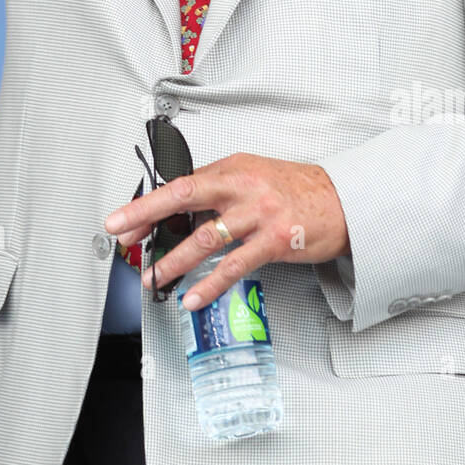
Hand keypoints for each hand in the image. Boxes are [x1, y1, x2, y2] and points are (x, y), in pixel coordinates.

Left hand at [105, 153, 350, 309]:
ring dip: (174, 261)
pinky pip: (235, 266)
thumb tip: (177, 206)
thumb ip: (218, 187)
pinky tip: (193, 297)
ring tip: (154, 278)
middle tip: (122, 236)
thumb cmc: (294, 189)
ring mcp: (259, 214)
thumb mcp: (253, 174)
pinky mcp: (275, 241)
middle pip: (184, 197)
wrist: (341, 201)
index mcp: (232, 168)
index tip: (123, 220)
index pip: (181, 183)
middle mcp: (242, 187)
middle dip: (147, 216)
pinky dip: (210, 285)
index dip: (148, 203)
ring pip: (206, 239)